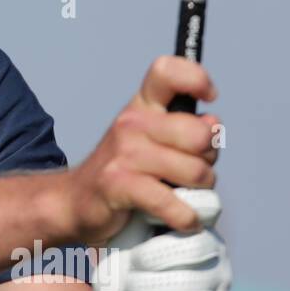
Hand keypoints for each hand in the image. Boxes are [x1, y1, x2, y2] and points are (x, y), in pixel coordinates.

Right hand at [63, 56, 220, 244]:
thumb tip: (213, 124)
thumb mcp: (154, 141)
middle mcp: (131, 123)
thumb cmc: (125, 172)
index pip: (167, 72)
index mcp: (142, 106)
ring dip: (199, 193)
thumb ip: (187, 130)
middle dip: (208, 160)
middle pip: (199, 135)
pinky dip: (186, 217)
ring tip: (181, 193)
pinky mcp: (119, 184)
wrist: (76, 202)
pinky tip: (182, 218)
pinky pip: (173, 203)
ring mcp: (124, 153)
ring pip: (194, 173)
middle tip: (192, 171)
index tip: (208, 98)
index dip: (196, 79)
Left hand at [93, 187, 231, 290]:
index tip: (140, 218)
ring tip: (128, 289)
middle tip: (130, 263)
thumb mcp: (126, 232)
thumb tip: (156, 188)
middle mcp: (214, 247)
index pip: (206, 205)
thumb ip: (145, 210)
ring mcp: (219, 280)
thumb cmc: (119, 261)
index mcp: (196, 221)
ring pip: (188, 283)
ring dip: (147, 287)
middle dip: (152, 257)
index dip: (173, 210)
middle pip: (194, 247)